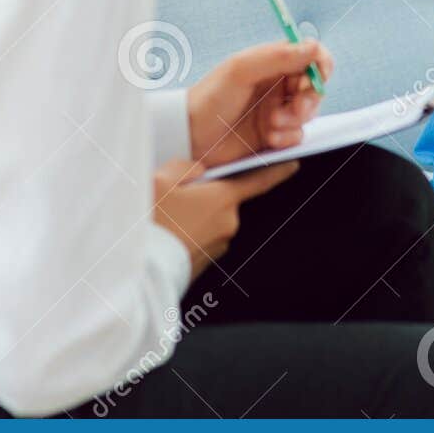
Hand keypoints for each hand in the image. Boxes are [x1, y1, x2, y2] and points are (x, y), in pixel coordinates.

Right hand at [153, 159, 299, 276]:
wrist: (141, 269)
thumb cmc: (151, 222)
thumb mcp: (162, 179)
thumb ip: (186, 167)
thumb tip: (199, 171)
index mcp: (223, 200)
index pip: (258, 181)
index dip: (277, 171)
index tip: (292, 163)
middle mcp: (228, 224)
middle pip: (223, 200)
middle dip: (204, 195)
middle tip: (173, 195)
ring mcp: (218, 246)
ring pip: (210, 219)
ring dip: (193, 215)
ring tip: (163, 218)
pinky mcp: (205, 263)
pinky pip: (201, 239)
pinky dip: (188, 233)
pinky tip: (166, 234)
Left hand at [185, 40, 334, 166]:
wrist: (191, 137)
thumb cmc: (210, 98)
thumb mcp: (240, 70)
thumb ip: (278, 56)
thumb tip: (313, 46)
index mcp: (272, 62)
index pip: (310, 55)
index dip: (320, 65)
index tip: (317, 77)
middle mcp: (277, 84)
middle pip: (314, 86)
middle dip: (309, 99)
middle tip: (295, 108)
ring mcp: (278, 109)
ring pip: (309, 112)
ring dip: (295, 120)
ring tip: (271, 124)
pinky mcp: (276, 134)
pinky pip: (298, 135)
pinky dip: (289, 137)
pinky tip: (270, 138)